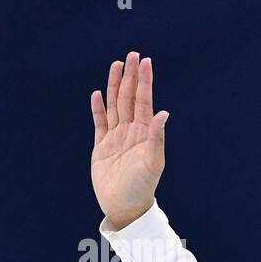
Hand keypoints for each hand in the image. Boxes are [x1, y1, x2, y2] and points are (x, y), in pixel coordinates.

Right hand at [90, 51, 169, 229]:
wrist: (125, 206)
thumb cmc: (143, 188)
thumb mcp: (152, 163)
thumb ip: (156, 138)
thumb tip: (163, 113)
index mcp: (144, 133)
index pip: (144, 101)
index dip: (144, 81)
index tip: (146, 61)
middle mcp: (131, 132)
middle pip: (128, 97)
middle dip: (130, 76)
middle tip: (132, 55)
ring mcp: (116, 137)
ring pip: (114, 105)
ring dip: (114, 86)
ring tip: (116, 66)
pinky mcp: (102, 146)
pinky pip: (99, 122)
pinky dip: (98, 108)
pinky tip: (97, 94)